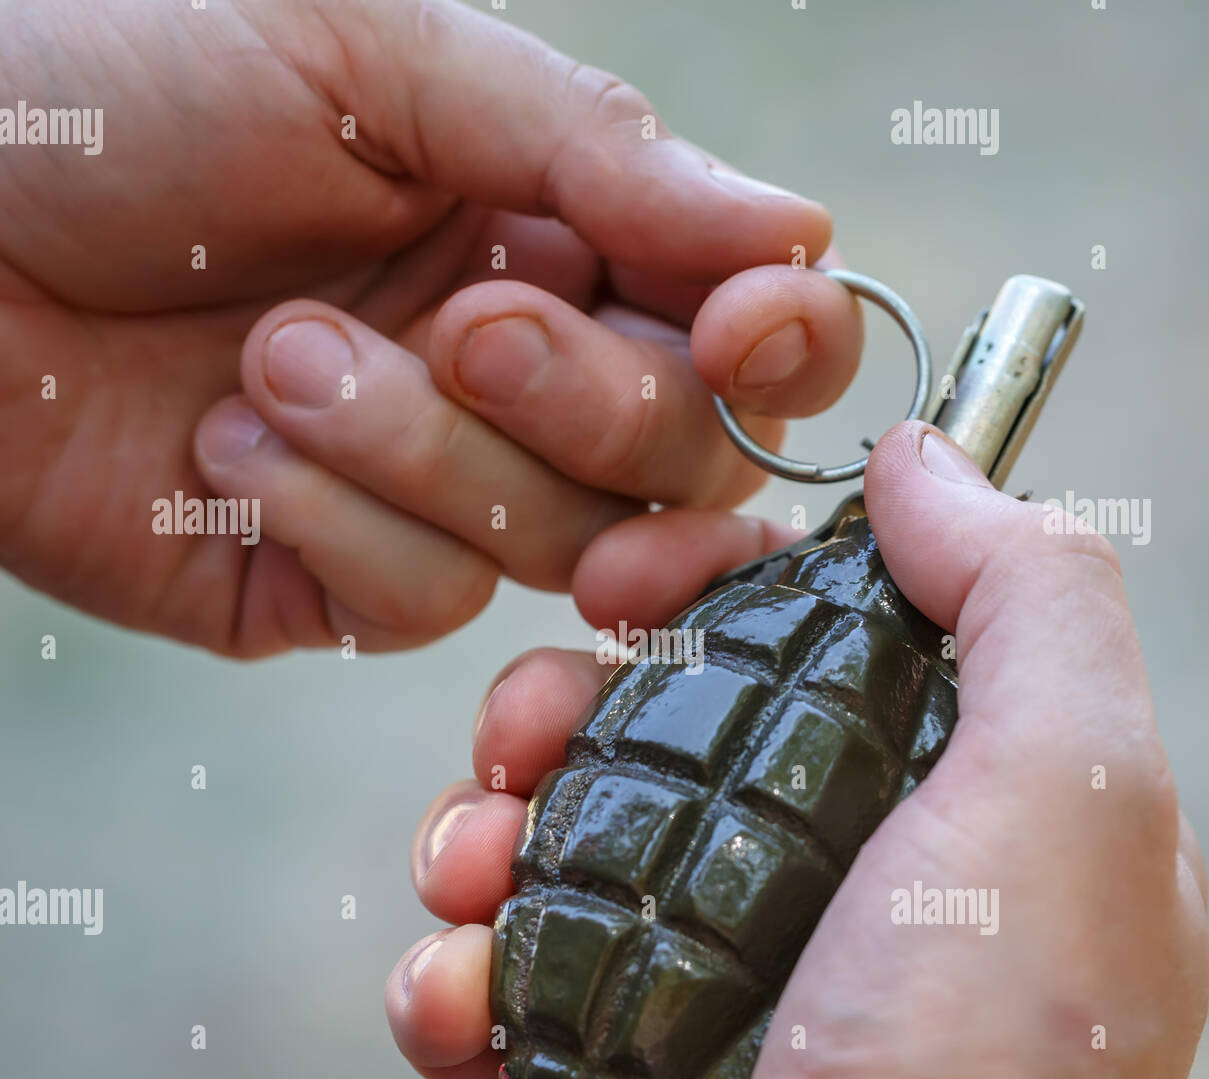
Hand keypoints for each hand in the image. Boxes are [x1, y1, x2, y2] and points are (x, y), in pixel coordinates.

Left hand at [0, 0, 859, 653]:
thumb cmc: (123, 87)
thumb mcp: (374, 60)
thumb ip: (597, 149)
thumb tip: (802, 233)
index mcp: (556, 238)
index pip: (748, 335)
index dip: (780, 347)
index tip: (744, 326)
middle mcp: (521, 381)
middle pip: (679, 462)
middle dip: (588, 402)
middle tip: (463, 324)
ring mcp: (436, 499)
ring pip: (553, 546)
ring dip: (426, 452)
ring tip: (275, 354)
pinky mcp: (337, 588)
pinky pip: (423, 605)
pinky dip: (336, 521)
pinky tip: (226, 449)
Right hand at [387, 420, 1208, 1078]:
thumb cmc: (990, 1057)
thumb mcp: (1068, 784)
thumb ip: (1023, 595)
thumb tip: (921, 459)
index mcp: (924, 801)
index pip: (791, 636)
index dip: (701, 582)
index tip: (629, 575)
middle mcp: (814, 887)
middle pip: (643, 733)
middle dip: (557, 706)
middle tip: (522, 732)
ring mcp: (699, 987)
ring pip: (547, 851)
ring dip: (478, 838)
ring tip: (473, 871)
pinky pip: (499, 991)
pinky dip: (457, 983)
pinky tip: (461, 995)